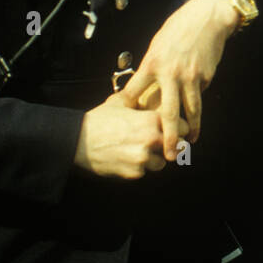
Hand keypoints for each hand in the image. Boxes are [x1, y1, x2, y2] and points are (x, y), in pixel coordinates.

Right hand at [73, 92, 189, 178]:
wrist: (78, 140)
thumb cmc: (98, 120)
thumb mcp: (119, 102)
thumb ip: (137, 98)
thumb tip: (144, 90)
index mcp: (153, 120)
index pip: (183, 127)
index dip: (180, 129)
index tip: (176, 130)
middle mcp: (152, 139)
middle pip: (178, 147)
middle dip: (172, 146)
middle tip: (163, 144)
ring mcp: (144, 157)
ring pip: (162, 163)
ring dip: (155, 159)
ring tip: (141, 151)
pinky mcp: (134, 172)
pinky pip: (145, 171)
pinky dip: (139, 167)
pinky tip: (127, 158)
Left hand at [117, 0, 242, 160]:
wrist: (207, 18)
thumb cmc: (179, 29)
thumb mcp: (157, 44)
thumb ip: (151, 66)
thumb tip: (146, 86)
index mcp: (152, 63)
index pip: (134, 92)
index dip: (127, 108)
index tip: (123, 122)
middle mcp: (171, 73)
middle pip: (168, 112)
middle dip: (168, 136)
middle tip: (167, 155)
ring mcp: (190, 76)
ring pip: (191, 109)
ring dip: (191, 129)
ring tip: (189, 143)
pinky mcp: (205, 76)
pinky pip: (200, 95)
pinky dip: (198, 107)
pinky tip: (197, 120)